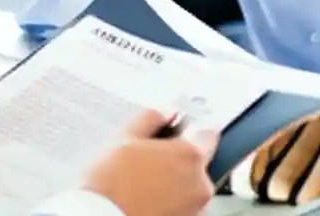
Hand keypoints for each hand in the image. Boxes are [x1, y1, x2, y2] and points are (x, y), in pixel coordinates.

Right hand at [84, 109, 219, 215]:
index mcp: (190, 156)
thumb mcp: (124, 139)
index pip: (208, 133)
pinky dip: (170, 202)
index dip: (192, 130)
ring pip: (189, 186)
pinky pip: (183, 205)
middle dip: (177, 159)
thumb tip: (162, 113)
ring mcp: (196, 208)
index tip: (180, 132)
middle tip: (149, 162)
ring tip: (143, 185)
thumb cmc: (112, 187)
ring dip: (173, 182)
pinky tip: (147, 199)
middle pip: (196, 162)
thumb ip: (150, 119)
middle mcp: (201, 184)